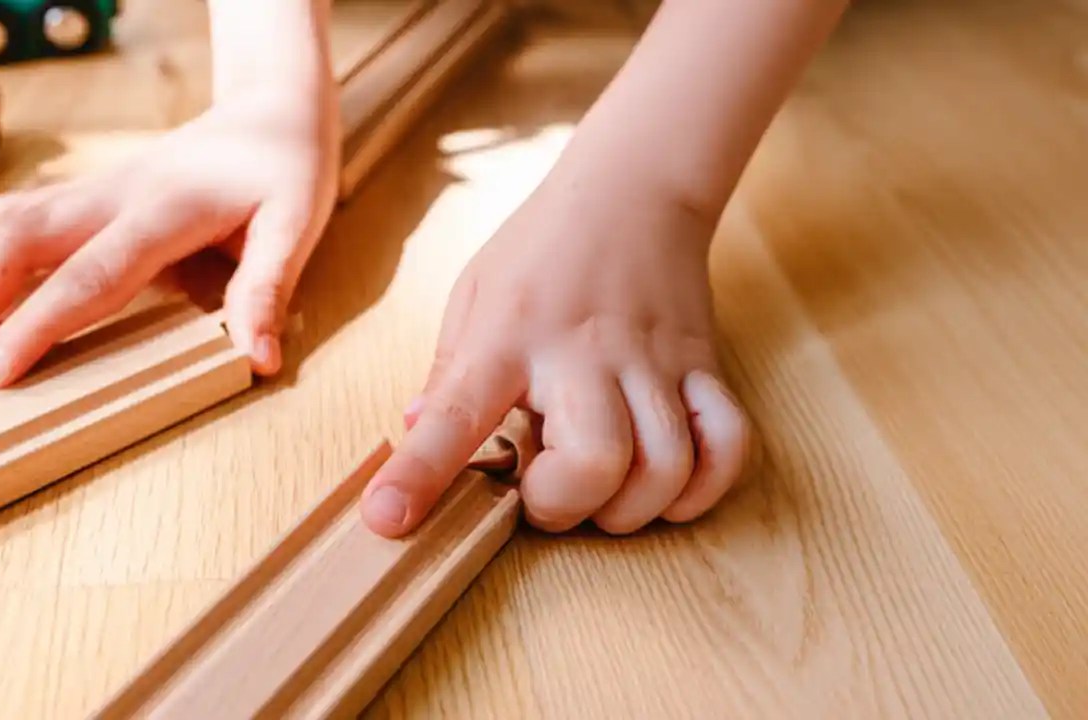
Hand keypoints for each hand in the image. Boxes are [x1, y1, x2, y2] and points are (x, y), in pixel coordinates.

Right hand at [0, 80, 340, 386]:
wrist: (271, 109)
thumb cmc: (286, 169)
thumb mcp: (296, 226)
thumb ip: (267, 289)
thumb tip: (256, 361)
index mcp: (165, 210)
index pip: (89, 273)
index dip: (37, 323)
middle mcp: (116, 194)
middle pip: (18, 239)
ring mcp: (94, 187)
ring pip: (3, 218)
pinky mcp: (86, 191)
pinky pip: (14, 211)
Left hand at [359, 161, 754, 536]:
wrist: (635, 186)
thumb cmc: (541, 246)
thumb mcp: (473, 294)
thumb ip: (449, 371)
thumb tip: (415, 431)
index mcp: (506, 337)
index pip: (456, 416)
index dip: (420, 474)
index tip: (387, 518)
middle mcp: (583, 353)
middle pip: (595, 462)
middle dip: (565, 508)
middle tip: (545, 493)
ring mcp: (651, 361)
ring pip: (666, 467)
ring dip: (632, 507)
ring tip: (603, 491)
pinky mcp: (702, 366)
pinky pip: (728, 444)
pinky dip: (705, 487)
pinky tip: (670, 486)